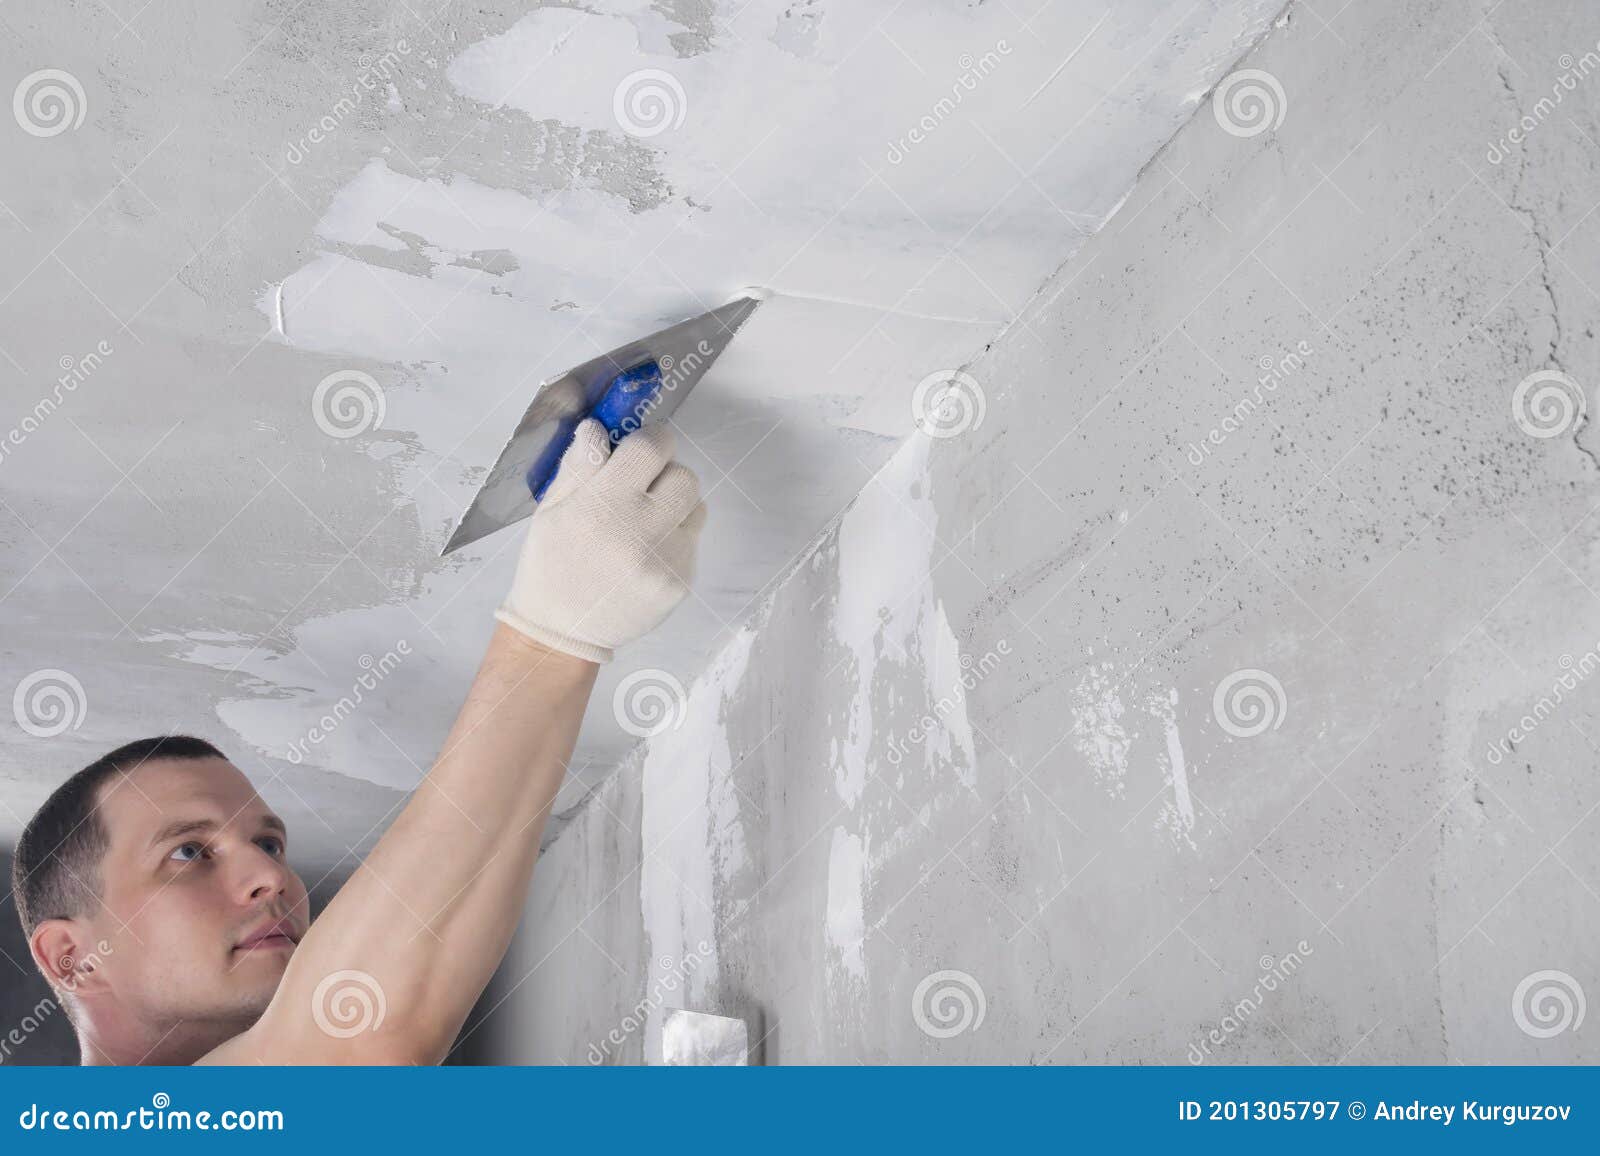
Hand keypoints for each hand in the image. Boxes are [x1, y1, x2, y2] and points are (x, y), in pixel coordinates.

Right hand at [495, 418, 705, 663]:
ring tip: (643, 524)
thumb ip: (579, 466)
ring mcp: (668, 561)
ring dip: (675, 507)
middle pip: (685, 476)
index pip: (653, 448)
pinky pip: (692, 541)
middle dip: (666, 475)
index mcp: (605, 506)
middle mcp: (643, 532)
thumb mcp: (552, 510)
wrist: (562, 630)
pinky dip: (674, 540)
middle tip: (641, 489)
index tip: (642, 449)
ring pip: (696, 508)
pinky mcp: (682, 583)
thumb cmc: (551, 563)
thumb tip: (599, 428)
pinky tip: (645, 554)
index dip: (651, 441)